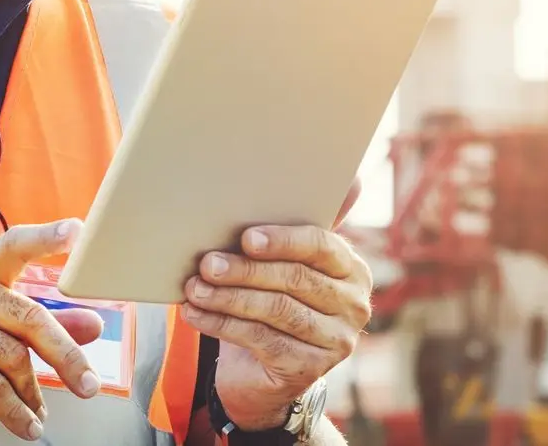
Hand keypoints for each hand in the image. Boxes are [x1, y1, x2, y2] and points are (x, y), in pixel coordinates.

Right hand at [0, 220, 106, 440]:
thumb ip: (36, 324)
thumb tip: (92, 325)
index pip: (13, 245)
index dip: (46, 237)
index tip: (77, 230)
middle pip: (28, 317)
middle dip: (65, 355)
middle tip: (89, 383)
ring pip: (11, 357)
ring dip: (32, 393)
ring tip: (39, 412)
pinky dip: (14, 411)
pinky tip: (25, 424)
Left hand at [181, 183, 372, 429]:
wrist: (266, 364)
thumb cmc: (274, 295)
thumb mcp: (284, 261)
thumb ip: (296, 225)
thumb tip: (348, 177)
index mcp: (350, 268)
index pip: (321, 247)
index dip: (283, 241)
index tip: (246, 238)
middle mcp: (353, 305)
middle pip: (295, 280)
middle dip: (245, 270)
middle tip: (206, 263)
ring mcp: (337, 341)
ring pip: (276, 311)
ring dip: (228, 298)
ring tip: (193, 288)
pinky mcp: (310, 369)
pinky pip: (262, 340)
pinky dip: (222, 324)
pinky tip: (194, 313)